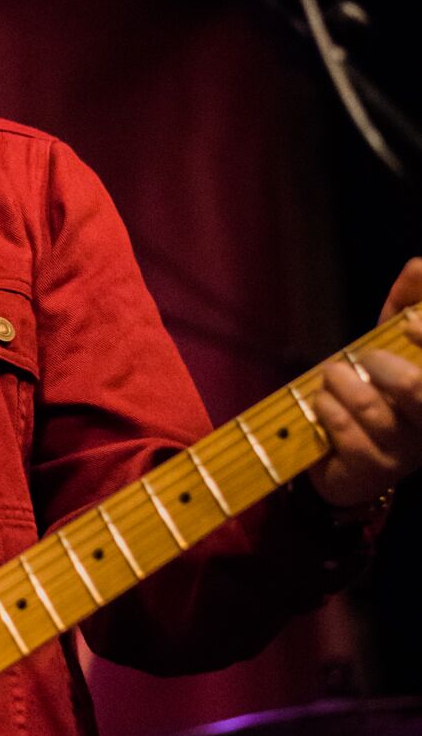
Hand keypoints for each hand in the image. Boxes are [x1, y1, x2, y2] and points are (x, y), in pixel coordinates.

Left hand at [309, 258, 421, 509]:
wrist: (348, 456)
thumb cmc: (378, 388)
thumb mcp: (392, 341)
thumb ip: (408, 302)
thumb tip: (417, 265)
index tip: (409, 323)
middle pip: (417, 390)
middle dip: (382, 364)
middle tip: (361, 358)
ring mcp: (407, 451)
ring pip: (373, 409)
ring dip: (342, 384)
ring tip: (332, 377)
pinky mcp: (374, 471)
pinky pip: (347, 433)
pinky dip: (327, 410)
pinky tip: (323, 404)